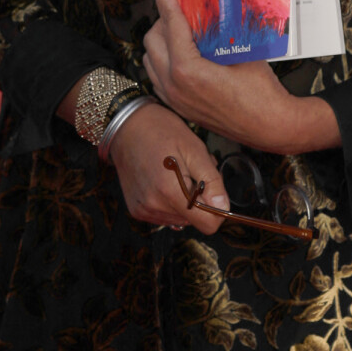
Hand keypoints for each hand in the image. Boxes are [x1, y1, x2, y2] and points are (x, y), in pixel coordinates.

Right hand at [107, 101, 228, 233]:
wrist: (126, 125)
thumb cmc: (161, 131)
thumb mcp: (195, 149)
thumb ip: (212, 181)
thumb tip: (224, 208)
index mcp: (169, 191)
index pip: (207, 225)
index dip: (217, 210)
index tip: (213, 191)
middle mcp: (153, 206)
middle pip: (195, 221)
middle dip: (199, 200)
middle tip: (191, 173)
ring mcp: (143, 210)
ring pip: (181, 220)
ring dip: (185, 202)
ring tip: (176, 175)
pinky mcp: (137, 210)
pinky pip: (166, 216)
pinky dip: (170, 203)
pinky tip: (164, 181)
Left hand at [144, 0, 339, 154]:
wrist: (272, 127)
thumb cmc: (262, 90)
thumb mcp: (242, 51)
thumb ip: (222, 28)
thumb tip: (214, 2)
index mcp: (186, 69)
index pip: (170, 21)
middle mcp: (173, 84)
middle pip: (153, 38)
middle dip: (164, 17)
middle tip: (183, 7)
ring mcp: (173, 98)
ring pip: (151, 58)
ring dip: (162, 40)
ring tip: (183, 30)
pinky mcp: (178, 107)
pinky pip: (158, 76)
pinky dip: (164, 60)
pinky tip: (183, 53)